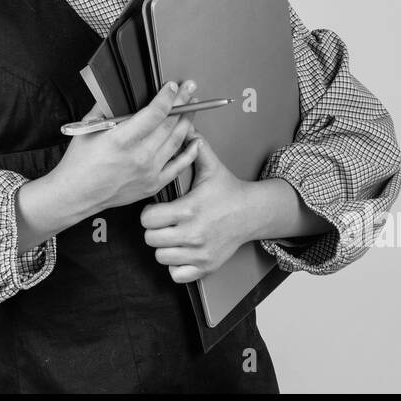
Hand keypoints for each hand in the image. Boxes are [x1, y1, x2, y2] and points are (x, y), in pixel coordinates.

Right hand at [52, 80, 201, 216]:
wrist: (76, 194)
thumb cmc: (79, 163)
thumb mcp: (87, 128)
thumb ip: (106, 109)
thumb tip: (120, 94)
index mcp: (121, 140)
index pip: (154, 113)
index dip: (166, 97)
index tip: (172, 86)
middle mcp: (139, 156)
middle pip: (169, 124)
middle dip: (182, 103)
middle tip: (190, 89)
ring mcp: (149, 172)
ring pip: (176, 141)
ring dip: (187, 121)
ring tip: (193, 107)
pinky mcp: (153, 184)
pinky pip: (178, 166)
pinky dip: (190, 152)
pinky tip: (196, 140)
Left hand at [139, 132, 252, 283]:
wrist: (253, 213)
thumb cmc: (228, 190)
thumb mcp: (211, 167)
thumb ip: (195, 147)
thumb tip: (185, 125)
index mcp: (189, 209)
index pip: (148, 219)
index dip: (149, 213)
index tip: (157, 210)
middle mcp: (193, 233)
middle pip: (151, 239)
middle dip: (154, 230)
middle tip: (163, 223)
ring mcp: (200, 252)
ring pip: (161, 257)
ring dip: (164, 247)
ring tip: (173, 236)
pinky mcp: (206, 266)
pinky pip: (177, 274)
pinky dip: (176, 266)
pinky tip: (182, 252)